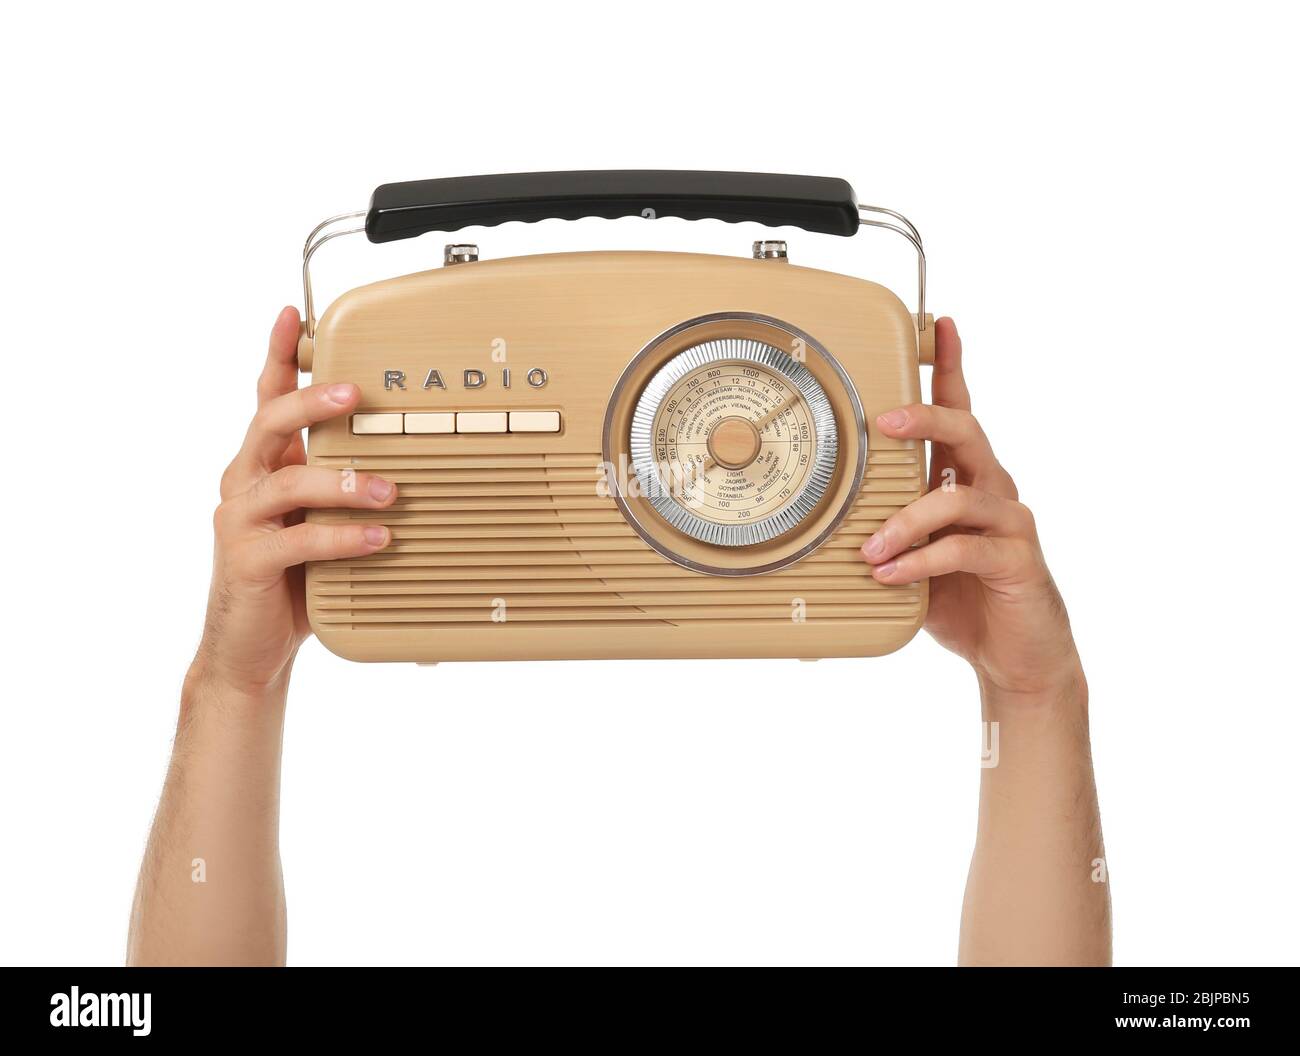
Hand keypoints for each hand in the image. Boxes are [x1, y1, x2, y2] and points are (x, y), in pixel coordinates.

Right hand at [194, 307, 397, 696]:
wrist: (252, 649)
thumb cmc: (293, 580)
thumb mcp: (321, 521)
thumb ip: (346, 488)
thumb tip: (414, 460)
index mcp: (264, 466)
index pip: (267, 398)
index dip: (277, 355)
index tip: (293, 315)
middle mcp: (245, 484)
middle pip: (268, 422)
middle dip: (310, 400)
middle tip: (354, 393)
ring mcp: (240, 522)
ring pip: (288, 482)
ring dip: (344, 481)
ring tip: (390, 491)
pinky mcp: (247, 561)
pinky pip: (298, 540)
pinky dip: (342, 536)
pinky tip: (378, 539)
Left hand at [859, 318, 1081, 698]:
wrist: (1013, 656)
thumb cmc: (961, 599)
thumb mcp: (911, 559)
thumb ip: (880, 534)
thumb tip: (820, 530)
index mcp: (964, 478)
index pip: (959, 412)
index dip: (950, 366)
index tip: (939, 325)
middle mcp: (991, 489)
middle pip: (966, 430)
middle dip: (926, 417)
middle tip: (887, 421)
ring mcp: (1009, 522)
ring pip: (959, 495)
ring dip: (905, 520)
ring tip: (870, 549)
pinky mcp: (1018, 559)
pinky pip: (965, 548)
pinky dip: (921, 560)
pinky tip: (891, 574)